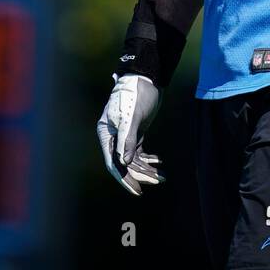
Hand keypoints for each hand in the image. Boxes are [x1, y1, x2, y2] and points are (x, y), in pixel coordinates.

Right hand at [96, 74, 164, 195]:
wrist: (147, 78)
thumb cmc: (136, 93)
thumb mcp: (132, 116)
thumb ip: (128, 139)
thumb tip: (125, 163)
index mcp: (106, 134)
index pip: (113, 163)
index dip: (124, 179)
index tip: (137, 191)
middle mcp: (113, 137)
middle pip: (124, 164)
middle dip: (140, 174)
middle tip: (157, 181)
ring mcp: (124, 136)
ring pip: (133, 160)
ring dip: (147, 168)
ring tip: (162, 176)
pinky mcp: (134, 133)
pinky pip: (139, 152)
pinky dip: (148, 159)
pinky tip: (158, 162)